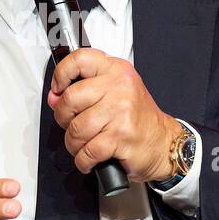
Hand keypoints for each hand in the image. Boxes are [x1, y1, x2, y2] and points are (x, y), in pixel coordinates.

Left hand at [47, 47, 180, 182]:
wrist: (163, 143)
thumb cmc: (137, 118)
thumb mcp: (115, 92)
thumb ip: (85, 90)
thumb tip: (55, 97)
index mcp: (116, 70)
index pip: (79, 59)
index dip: (61, 74)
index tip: (58, 89)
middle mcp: (119, 87)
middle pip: (70, 98)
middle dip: (63, 118)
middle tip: (70, 124)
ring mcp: (120, 111)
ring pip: (76, 128)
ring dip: (73, 143)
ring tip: (82, 144)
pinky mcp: (121, 136)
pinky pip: (87, 151)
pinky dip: (83, 160)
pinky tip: (89, 158)